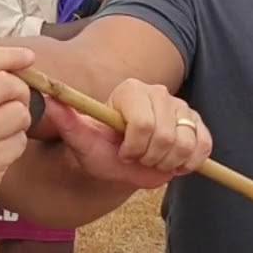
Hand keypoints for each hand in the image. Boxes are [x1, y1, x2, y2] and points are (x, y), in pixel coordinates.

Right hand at [0, 45, 34, 218]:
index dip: (9, 55)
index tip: (27, 57)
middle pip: (7, 85)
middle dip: (19, 90)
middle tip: (14, 99)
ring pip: (20, 114)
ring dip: (19, 118)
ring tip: (3, 126)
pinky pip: (20, 142)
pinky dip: (16, 143)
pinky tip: (0, 147)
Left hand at [42, 79, 211, 189]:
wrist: (118, 162)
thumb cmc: (98, 149)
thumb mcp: (80, 138)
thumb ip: (66, 119)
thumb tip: (50, 99)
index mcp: (131, 90)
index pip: (143, 123)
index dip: (134, 148)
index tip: (123, 153)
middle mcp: (158, 92)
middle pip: (165, 135)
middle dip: (149, 157)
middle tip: (137, 158)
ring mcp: (180, 108)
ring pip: (185, 143)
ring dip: (167, 162)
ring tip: (151, 160)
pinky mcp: (198, 124)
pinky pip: (203, 146)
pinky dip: (189, 162)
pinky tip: (172, 162)